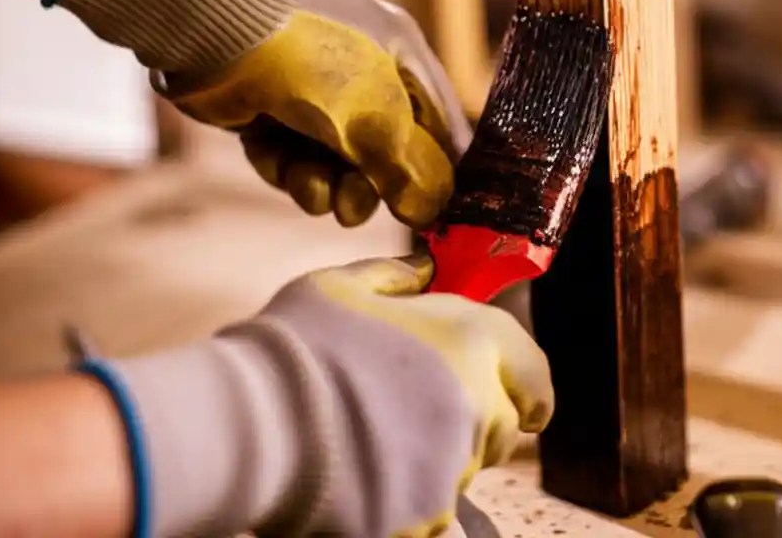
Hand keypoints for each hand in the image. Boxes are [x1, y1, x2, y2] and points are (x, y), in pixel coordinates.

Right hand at [107, 254, 552, 537]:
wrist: (250, 423)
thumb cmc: (292, 348)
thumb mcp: (338, 286)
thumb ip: (392, 277)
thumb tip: (422, 268)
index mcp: (469, 342)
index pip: (531, 370)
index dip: (531, 388)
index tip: (530, 406)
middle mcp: (476, 405)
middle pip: (500, 427)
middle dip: (474, 426)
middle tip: (413, 423)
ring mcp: (454, 467)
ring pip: (466, 473)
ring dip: (437, 466)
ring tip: (373, 452)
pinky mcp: (426, 518)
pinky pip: (437, 518)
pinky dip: (415, 510)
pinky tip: (374, 493)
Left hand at [159, 0, 458, 229]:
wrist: (214, 28)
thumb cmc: (313, 64)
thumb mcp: (375, 118)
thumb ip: (408, 169)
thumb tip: (431, 212)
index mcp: (401, 53)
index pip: (438, 122)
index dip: (439, 170)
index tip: (437, 215)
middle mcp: (361, 67)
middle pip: (382, 147)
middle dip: (368, 185)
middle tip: (353, 211)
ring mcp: (310, 85)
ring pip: (332, 156)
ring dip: (326, 183)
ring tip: (316, 197)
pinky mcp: (267, 103)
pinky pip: (291, 151)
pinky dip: (287, 168)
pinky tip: (283, 171)